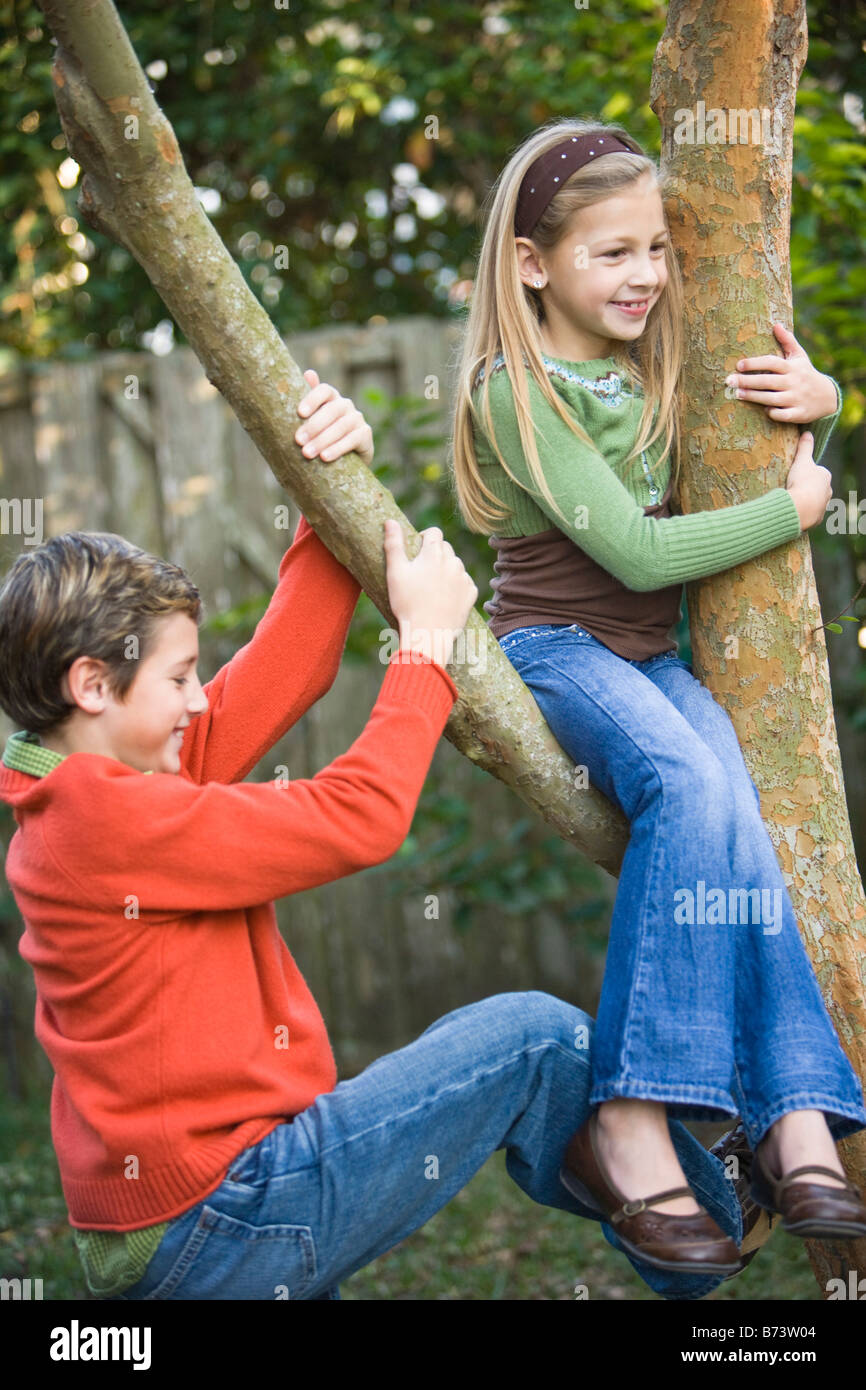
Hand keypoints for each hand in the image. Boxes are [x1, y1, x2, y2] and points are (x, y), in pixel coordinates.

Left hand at [294, 368, 373, 465]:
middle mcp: (346, 405)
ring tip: (307, 453)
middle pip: (332, 410)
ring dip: (322, 440)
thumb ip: (308, 402)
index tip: (300, 413)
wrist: (344, 459)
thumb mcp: (311, 420)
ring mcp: (357, 419)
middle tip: (298, 441)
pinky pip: (353, 439)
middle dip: (313, 426)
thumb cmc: (321, 435)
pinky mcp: (366, 434)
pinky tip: (324, 457)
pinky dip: (338, 448)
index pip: (324, 390)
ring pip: (341, 426)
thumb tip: (308, 373)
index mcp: (331, 398)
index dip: (313, 399)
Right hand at [383, 520, 477, 668]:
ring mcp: (464, 578)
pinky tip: (444, 597)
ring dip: (446, 569)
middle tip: (421, 572)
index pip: (434, 532)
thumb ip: (393, 544)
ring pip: (456, 565)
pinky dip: (456, 586)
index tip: (416, 550)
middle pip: (445, 548)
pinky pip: (464, 582)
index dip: (424, 537)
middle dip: (435, 554)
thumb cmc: (407, 603)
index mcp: (434, 553)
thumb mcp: (395, 572)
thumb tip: (390, 521)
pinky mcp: (471, 594)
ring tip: (432, 587)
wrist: (428, 634)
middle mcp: (453, 561)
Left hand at [724, 322, 837, 423]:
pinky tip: (764, 410)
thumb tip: (775, 325)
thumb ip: (787, 341)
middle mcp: (794, 382)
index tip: (739, 364)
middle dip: (747, 381)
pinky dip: (774, 413)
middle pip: (767, 381)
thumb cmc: (806, 374)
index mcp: (792, 367)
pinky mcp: (799, 413)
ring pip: (772, 399)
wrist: (827, 397)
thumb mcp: (799, 356)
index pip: (772, 362)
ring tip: (736, 394)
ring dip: (753, 397)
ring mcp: (796, 398)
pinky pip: (783, 415)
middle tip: (729, 381)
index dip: (755, 363)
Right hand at [785, 431, 832, 529]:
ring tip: (792, 499)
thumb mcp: (801, 461)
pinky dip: (803, 511)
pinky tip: (794, 510)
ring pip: (814, 500)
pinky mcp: (817, 518)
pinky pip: (809, 513)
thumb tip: (807, 432)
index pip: (817, 472)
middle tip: (792, 487)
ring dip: (805, 500)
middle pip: (816, 487)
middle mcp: (828, 491)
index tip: (795, 475)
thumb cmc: (801, 481)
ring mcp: (823, 505)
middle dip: (806, 487)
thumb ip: (805, 447)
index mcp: (825, 476)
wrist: (800, 507)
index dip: (805, 473)